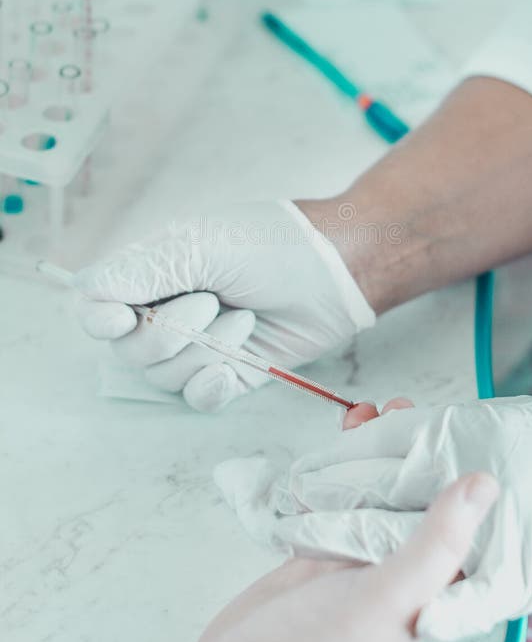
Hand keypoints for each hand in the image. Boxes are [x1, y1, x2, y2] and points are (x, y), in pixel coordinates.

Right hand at [74, 200, 373, 411]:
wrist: (337, 270)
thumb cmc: (272, 243)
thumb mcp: (203, 246)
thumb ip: (142, 272)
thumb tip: (83, 291)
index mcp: (152, 272)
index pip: (96, 307)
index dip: (99, 321)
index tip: (121, 319)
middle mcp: (168, 310)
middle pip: (128, 351)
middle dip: (169, 333)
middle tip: (211, 302)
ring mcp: (198, 345)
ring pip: (163, 377)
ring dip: (205, 351)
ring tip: (244, 318)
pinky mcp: (230, 372)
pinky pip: (196, 398)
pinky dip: (213, 385)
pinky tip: (236, 365)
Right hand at [261, 395, 531, 639]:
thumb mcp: (387, 597)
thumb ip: (435, 545)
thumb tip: (483, 485)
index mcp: (425, 583)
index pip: (452, 514)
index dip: (452, 464)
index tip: (446, 422)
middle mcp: (393, 565)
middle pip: (409, 492)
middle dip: (405, 446)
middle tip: (396, 410)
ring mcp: (351, 554)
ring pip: (368, 488)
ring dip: (367, 449)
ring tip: (362, 416)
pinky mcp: (315, 549)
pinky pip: (330, 496)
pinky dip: (329, 465)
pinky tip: (331, 442)